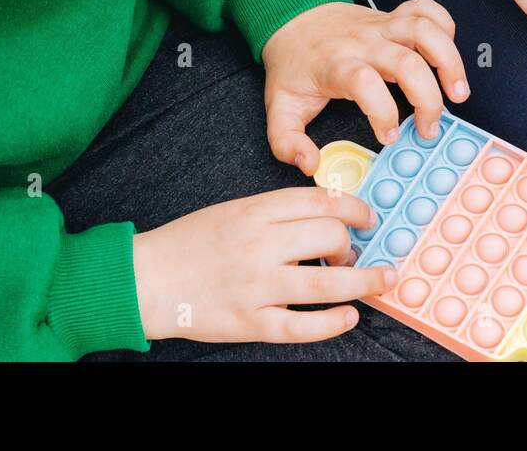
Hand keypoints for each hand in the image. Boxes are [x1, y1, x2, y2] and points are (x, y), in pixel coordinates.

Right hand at [131, 187, 394, 342]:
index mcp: (255, 211)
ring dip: (363, 282)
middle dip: (353, 245)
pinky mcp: (250, 323)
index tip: (367, 217)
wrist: (147, 278)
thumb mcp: (232, 210)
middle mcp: (260, 245)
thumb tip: (325, 216)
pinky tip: (348, 317)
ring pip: (328, 284)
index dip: (355, 208)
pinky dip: (334, 323)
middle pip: (331, 236)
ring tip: (379, 281)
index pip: (321, 201)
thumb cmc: (188, 243)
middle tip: (353, 254)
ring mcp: (257, 286)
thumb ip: (275, 211)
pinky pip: (303, 326)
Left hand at [261, 0, 468, 174]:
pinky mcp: (394, 15)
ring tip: (458, 93)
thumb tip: (311, 164)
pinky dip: (445, 26)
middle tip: (431, 127)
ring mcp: (381, 25)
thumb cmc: (294, 65)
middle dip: (428, 98)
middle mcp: (363, 42)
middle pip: (406, 61)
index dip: (383, 112)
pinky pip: (427, 9)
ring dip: (449, 60)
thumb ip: (287, 142)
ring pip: (424, 30)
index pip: (365, 82)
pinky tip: (447, 53)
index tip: (390, 136)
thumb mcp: (279, 106)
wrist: (292, 18)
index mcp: (336, 65)